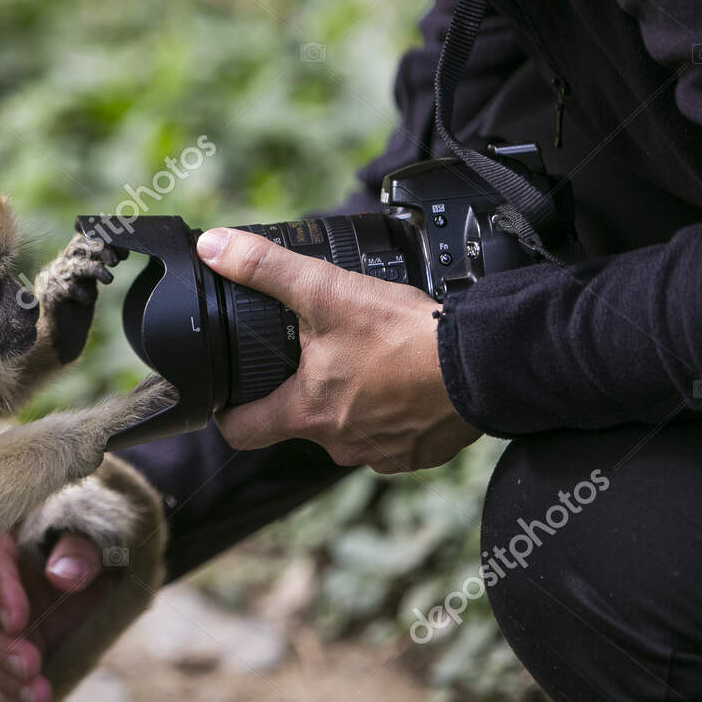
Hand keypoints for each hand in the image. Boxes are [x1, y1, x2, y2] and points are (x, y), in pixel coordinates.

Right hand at [0, 530, 115, 701]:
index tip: (19, 620)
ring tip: (43, 701)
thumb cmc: (101, 537)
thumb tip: (61, 576)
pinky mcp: (7, 654)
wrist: (111, 563)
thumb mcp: (101, 535)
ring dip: (7, 683)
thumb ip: (81, 550)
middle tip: (32, 666)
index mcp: (2, 536)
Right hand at [37, 234, 126, 364]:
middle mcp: (59, 266)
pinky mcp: (50, 297)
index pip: (84, 239)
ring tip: (109, 279)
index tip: (124, 252)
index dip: (105, 241)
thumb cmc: (77, 310)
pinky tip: (89, 301)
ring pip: (74, 266)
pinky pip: (66, 289)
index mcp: (69, 260)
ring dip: (95, 269)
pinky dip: (81, 293)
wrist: (60, 338)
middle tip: (116, 261)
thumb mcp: (91, 284)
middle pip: (78, 247)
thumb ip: (98, 266)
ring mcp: (52, 281)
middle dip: (100, 249)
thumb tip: (121, 251)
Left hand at [196, 227, 480, 471]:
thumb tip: (214, 248)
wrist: (486, 364)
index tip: (230, 393)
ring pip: (346, 428)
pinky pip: (389, 435)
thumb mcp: (327, 291)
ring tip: (364, 359)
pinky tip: (400, 379)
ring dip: (348, 399)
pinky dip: (390, 410)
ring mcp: (381, 452)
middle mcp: (339, 444)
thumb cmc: (408, 337)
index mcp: (307, 413)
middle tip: (313, 354)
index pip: (241, 430)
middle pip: (297, 423)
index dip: (228, 411)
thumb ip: (266, 268)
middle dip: (300, 390)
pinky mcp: (417, 453)